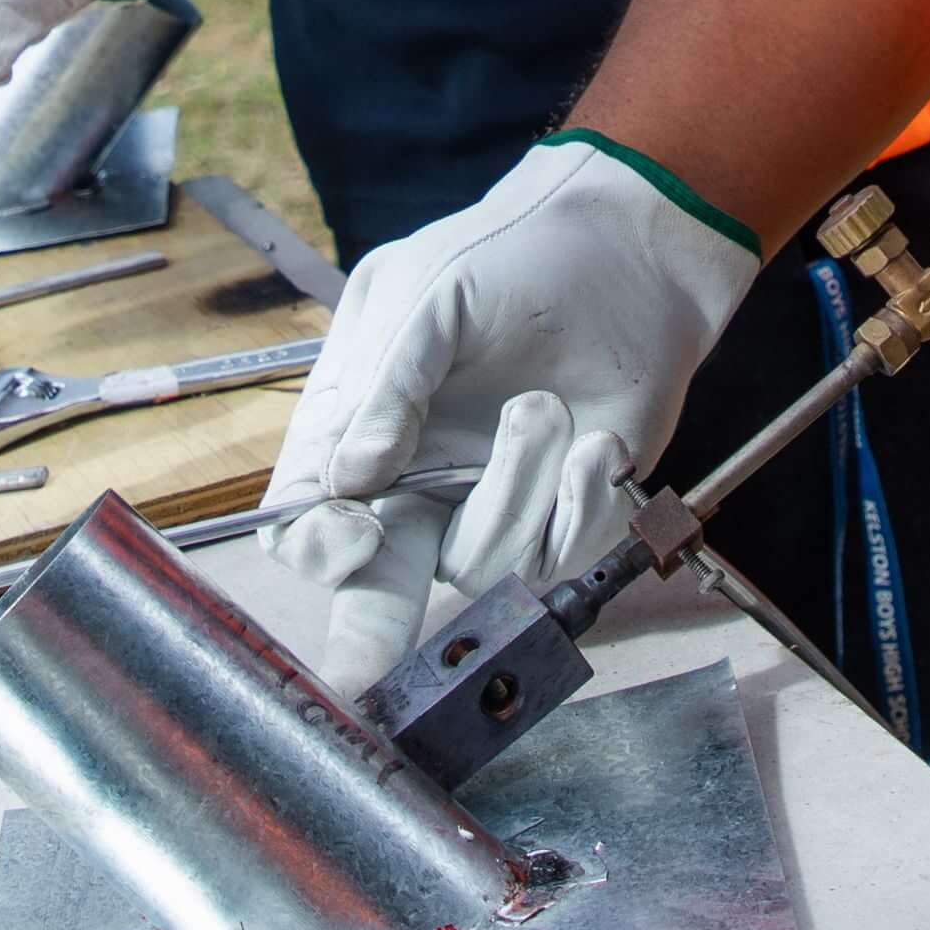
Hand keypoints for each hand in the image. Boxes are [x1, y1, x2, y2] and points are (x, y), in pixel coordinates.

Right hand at [257, 139, 761, 687]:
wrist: (624, 250)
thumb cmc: (508, 258)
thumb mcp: (425, 295)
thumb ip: (385, 385)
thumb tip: (351, 477)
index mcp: (358, 434)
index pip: (305, 521)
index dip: (316, 545)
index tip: (353, 533)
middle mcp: (416, 487)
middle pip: (375, 589)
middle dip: (368, 636)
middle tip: (363, 678)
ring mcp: (490, 507)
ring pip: (479, 567)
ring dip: (515, 489)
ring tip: (542, 406)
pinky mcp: (566, 516)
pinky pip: (560, 555)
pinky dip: (580, 496)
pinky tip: (595, 439)